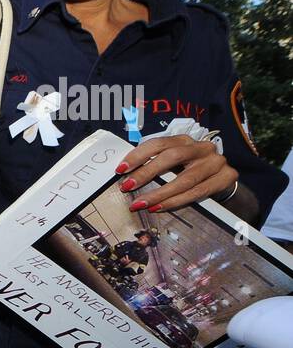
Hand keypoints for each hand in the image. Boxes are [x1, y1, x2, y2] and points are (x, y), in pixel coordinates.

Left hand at [116, 135, 236, 212]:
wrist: (222, 179)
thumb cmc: (189, 170)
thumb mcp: (173, 162)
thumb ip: (154, 164)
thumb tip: (124, 174)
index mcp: (184, 140)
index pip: (158, 143)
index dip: (138, 155)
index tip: (120, 169)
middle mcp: (201, 147)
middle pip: (172, 157)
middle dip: (147, 173)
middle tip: (127, 187)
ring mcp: (215, 162)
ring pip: (185, 179)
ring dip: (159, 194)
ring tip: (140, 204)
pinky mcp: (226, 177)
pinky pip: (197, 192)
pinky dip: (175, 201)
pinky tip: (159, 207)